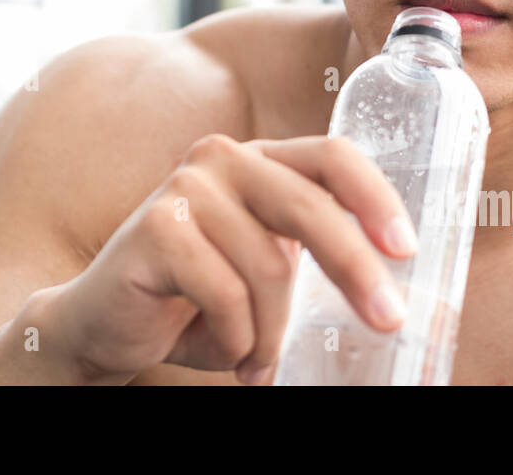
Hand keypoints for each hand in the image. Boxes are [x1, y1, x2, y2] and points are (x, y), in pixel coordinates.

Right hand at [34, 133, 417, 384]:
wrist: (105, 323)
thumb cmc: (194, 300)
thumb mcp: (264, 273)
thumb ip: (310, 260)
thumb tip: (396, 293)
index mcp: (258, 162)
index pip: (332, 155)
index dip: (375, 196)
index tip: (407, 248)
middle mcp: (222, 159)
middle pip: (310, 207)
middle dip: (356, 270)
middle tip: (387, 321)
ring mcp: (186, 186)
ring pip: (269, 266)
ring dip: (272, 330)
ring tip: (258, 357)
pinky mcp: (157, 226)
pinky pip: (226, 292)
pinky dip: (237, 336)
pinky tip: (227, 351)